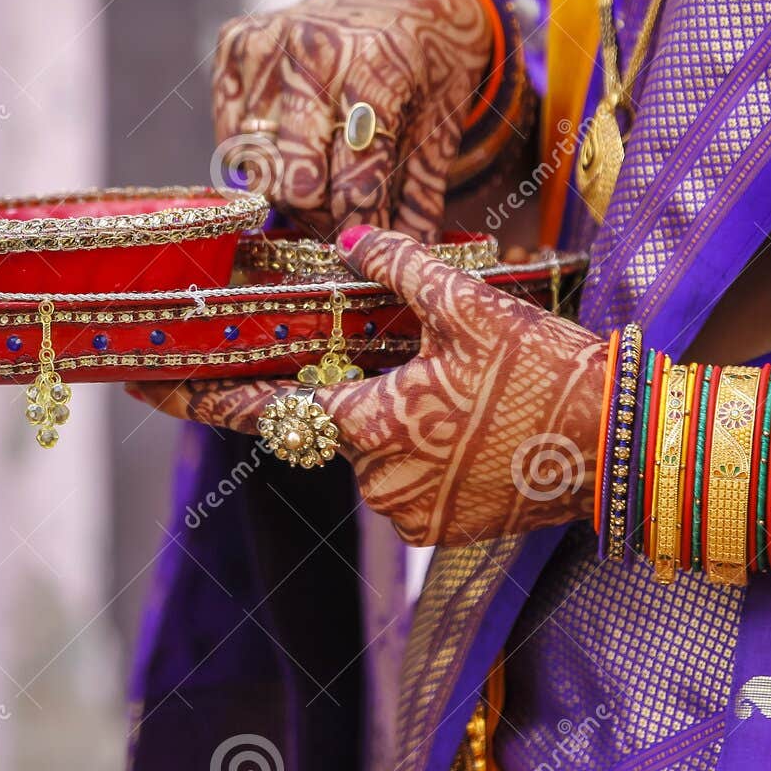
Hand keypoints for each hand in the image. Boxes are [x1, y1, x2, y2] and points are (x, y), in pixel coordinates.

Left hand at [130, 230, 608, 545]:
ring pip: (369, 454)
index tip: (150, 387)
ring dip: (394, 423)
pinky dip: (420, 452)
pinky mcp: (436, 532)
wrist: (621, 448)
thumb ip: (399, 268)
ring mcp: (407, 513)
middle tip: (418, 372)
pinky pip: (402, 482)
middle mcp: (376, 478)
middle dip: (357, 394)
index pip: (266, 408)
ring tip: (463, 397)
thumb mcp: (470, 306)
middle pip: (330, 426)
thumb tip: (352, 238)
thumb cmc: (547, 373)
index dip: (203, 395)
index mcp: (371, 423)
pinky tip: (468, 425)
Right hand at [212, 0, 491, 241]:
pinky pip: (232, 137)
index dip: (362, 223)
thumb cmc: (425, 61)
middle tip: (342, 216)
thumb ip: (421, 191)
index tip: (366, 247)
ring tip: (322, 178)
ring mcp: (267, 41)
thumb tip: (407, 256)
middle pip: (297, 179)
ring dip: (289, 188)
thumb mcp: (442, 120)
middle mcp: (313, 46)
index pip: (355, 174)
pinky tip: (292, 141)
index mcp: (375, 62)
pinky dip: (261, 155)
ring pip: (259, 164)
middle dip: (322, 213)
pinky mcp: (234, 42)